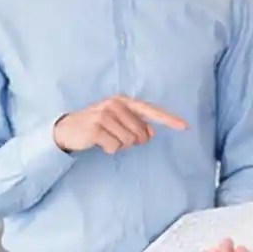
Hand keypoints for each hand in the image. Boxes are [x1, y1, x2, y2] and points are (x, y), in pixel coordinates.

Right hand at [53, 95, 187, 153]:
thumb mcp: (116, 121)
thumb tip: (150, 133)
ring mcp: (104, 115)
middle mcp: (115, 105)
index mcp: (123, 101)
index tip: (184, 126)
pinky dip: (109, 149)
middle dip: (132, 141)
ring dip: (119, 145)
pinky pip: (114, 147)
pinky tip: (99, 142)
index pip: (151, 110)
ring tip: (106, 138)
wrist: (68, 129)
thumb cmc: (96, 125)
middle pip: (140, 133)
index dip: (169, 119)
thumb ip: (135, 124)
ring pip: (128, 142)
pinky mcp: (96, 128)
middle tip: (116, 137)